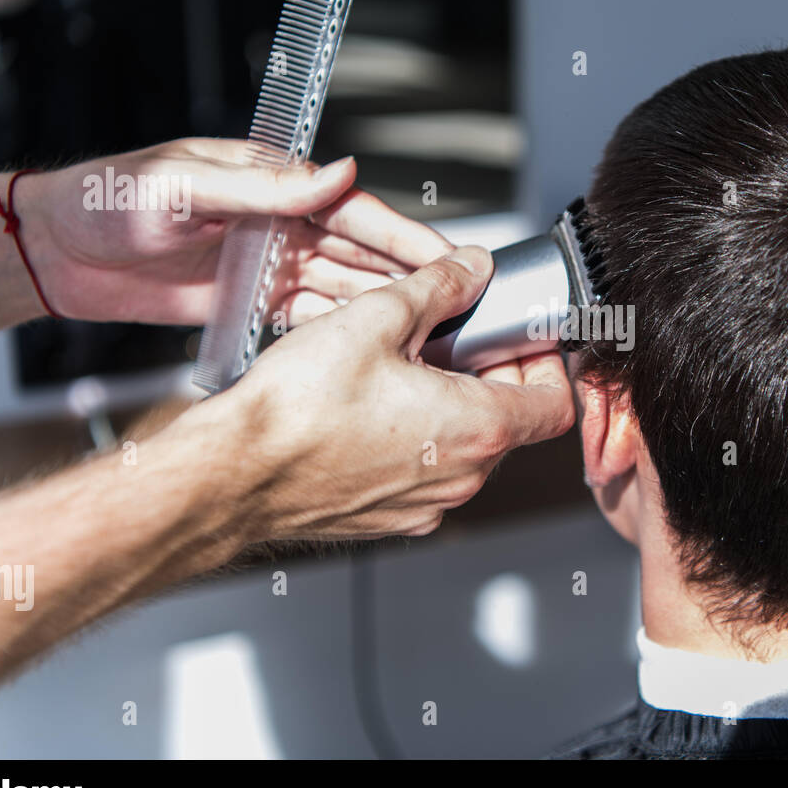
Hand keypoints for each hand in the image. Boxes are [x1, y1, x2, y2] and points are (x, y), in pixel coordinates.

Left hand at [18, 137, 452, 324]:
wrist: (55, 253)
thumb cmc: (107, 199)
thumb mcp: (186, 185)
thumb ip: (266, 187)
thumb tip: (336, 170)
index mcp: (273, 183)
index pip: (357, 211)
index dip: (407, 237)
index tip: (452, 258)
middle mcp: (280, 223)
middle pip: (363, 255)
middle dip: (413, 278)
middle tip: (462, 306)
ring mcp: (268, 265)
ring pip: (345, 290)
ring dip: (386, 310)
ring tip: (432, 335)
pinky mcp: (250, 302)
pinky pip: (309, 319)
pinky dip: (342, 333)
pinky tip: (373, 350)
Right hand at [217, 245, 575, 539]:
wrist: (232, 476)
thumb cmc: (294, 411)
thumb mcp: (376, 319)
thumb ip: (438, 287)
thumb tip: (471, 269)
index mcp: (476, 429)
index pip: (555, 404)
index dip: (545, 364)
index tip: (518, 338)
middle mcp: (461, 478)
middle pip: (511, 422)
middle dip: (490, 374)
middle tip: (451, 338)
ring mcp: (427, 505)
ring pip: (467, 448)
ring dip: (452, 405)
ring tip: (405, 368)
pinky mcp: (392, 518)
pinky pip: (426, 473)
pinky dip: (419, 439)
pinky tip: (376, 407)